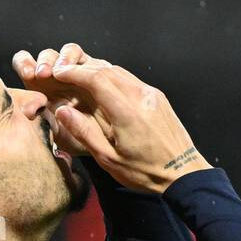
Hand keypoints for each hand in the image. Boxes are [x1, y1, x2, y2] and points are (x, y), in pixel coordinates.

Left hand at [12, 42, 110, 156]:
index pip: (25, 64)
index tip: (27, 74)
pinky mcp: (94, 69)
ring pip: (67, 52)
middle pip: (47, 56)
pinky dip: (77, 61)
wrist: (101, 143)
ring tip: (58, 71)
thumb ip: (42, 120)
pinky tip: (76, 72)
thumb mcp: (54, 132)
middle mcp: (58, 75)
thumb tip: (27, 110)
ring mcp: (77, 71)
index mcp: (41, 85)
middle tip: (42, 74)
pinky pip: (84, 58)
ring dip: (61, 59)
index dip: (24, 64)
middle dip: (44, 62)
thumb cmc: (74, 137)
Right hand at [16, 44, 210, 192]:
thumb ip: (85, 133)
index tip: (58, 73)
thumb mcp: (109, 159)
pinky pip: (131, 79)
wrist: (182, 172)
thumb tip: (63, 110)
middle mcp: (140, 96)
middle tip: (63, 72)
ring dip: (98, 71)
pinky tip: (103, 85)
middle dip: (83, 69)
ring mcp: (151, 94)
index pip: (96, 79)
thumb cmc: (145, 172)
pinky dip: (112, 77)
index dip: (74, 73)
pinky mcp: (157, 96)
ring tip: (79, 76)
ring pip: (120, 71)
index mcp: (126, 112)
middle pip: (107, 70)